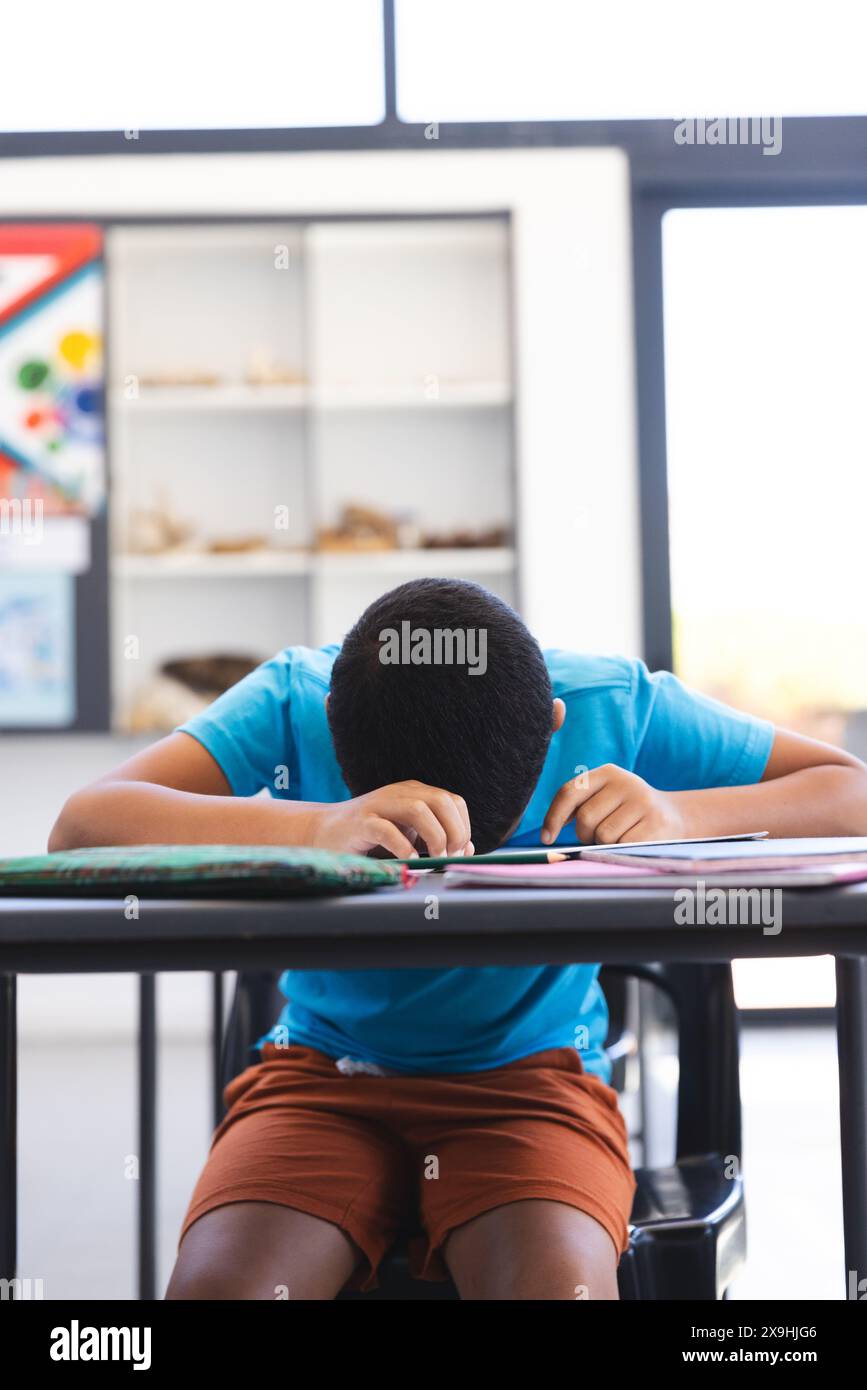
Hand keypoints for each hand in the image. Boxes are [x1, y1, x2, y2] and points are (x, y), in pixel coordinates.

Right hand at [310, 780, 473, 858]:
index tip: (461, 851)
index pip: (452, 801)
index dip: (463, 826)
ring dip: (435, 837)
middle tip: (451, 856)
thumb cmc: (370, 836)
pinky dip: (404, 846)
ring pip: (418, 809)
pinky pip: (387, 830)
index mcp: (414, 793)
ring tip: (435, 859)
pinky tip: (410, 861)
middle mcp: (399, 793)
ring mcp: (379, 804)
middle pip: (440, 801)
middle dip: (454, 831)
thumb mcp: (408, 834)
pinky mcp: (361, 821)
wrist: (323, 831)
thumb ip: (436, 838)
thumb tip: (467, 850)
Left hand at [541, 764, 685, 845]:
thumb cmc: (627, 812)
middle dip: (585, 835)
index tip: (547, 838)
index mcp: (607, 773)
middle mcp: (626, 782)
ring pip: (603, 836)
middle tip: (598, 836)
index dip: (553, 817)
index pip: (569, 793)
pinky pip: (622, 846)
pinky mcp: (656, 823)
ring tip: (619, 837)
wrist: (675, 816)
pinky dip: (621, 851)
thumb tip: (548, 833)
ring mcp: (643, 802)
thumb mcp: (605, 798)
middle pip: (585, 819)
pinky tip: (632, 843)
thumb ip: (579, 807)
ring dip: (604, 845)